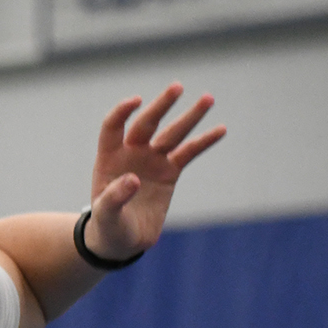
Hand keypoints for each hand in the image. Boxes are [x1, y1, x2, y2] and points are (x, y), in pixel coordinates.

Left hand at [85, 84, 225, 261]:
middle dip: (162, 106)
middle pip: (147, 123)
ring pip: (173, 134)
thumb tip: (132, 179)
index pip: (114, 126)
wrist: (123, 240)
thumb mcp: (106, 216)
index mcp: (109, 158)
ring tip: (208, 98)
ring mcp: (152, 160)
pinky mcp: (169, 172)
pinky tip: (221, 129)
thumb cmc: (108, 226)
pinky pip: (189, 153)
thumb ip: (114, 197)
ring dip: (190, 117)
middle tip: (177, 87)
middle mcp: (132, 153)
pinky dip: (204, 142)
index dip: (122, 112)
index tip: (137, 101)